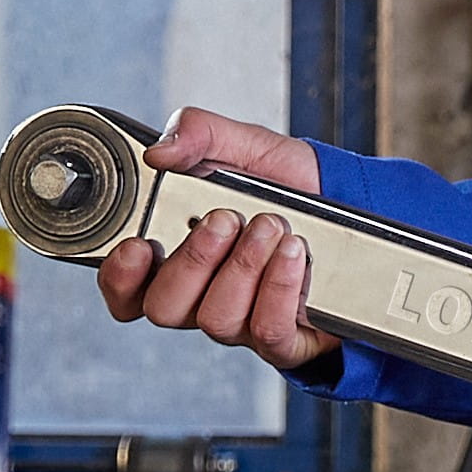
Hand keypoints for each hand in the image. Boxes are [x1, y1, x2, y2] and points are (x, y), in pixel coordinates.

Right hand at [94, 107, 329, 373]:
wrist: (351, 200)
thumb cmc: (286, 182)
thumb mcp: (243, 144)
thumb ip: (198, 134)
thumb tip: (161, 151)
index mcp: (174, 258)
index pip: (126, 292)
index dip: (120, 277)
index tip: (138, 245)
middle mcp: (202, 297)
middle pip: (166, 309)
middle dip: (194, 260)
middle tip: (227, 218)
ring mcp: (242, 323)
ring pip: (217, 320)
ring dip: (244, 268)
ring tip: (273, 225)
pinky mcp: (286, 338)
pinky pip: (269, 332)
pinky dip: (280, 289)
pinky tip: (295, 253)